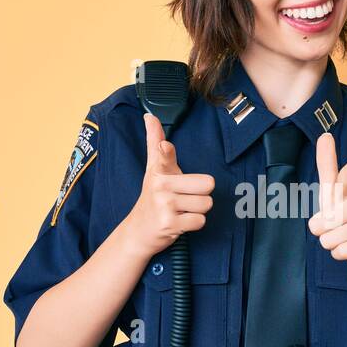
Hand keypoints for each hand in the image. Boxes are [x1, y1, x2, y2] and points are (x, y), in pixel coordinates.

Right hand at [125, 112, 215, 255]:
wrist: (138, 231)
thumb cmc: (153, 197)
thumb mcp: (154, 169)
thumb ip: (155, 142)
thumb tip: (149, 116)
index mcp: (159, 170)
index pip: (163, 154)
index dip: (165, 150)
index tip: (162, 144)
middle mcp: (160, 186)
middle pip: (207, 184)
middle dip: (202, 194)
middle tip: (185, 198)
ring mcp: (164, 205)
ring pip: (206, 204)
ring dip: (197, 210)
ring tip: (181, 210)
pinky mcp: (169, 224)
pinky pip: (200, 220)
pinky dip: (194, 224)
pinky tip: (180, 222)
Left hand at [308, 131, 346, 281]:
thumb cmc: (346, 223)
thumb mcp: (332, 198)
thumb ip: (328, 169)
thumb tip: (325, 135)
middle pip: (325, 219)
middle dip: (323, 231)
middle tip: (338, 230)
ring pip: (330, 238)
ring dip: (332, 244)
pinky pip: (342, 251)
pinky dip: (341, 255)